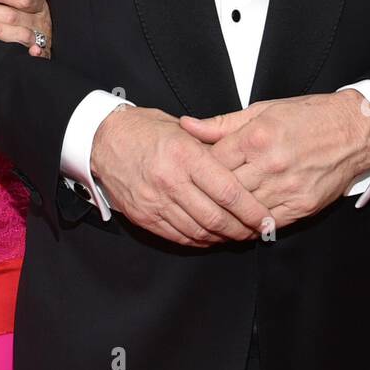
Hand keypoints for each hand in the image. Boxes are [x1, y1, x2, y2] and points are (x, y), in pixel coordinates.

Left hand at [0, 0, 50, 56]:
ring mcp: (41, 38)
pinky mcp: (43, 54)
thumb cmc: (43, 15)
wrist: (64, 37)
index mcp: (40, 4)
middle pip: (12, 15)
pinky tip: (27, 52)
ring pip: (19, 34)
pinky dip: (34, 54)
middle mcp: (40, 21)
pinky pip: (39, 55)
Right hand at [90, 105, 273, 246]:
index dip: (252, 210)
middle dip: (243, 229)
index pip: (227, 191)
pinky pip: (179, 236)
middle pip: (216, 217)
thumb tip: (245, 166)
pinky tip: (213, 236)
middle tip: (258, 231)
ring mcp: (155, 202)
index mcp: (184, 154)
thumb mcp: (181, 129)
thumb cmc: (145, 130)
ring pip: (199, 231)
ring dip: (223, 237)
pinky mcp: (144, 216)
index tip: (267, 218)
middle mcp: (170, 180)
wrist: (102, 141)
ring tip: (240, 234)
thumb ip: (211, 148)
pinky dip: (200, 240)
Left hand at [179, 91, 369, 231]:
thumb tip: (186, 125)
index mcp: (257, 137)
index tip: (191, 171)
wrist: (354, 130)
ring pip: (243, 209)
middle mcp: (270, 164)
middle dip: (209, 192)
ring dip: (227, 212)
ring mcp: (287, 188)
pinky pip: (267, 223)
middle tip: (197, 194)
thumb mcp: (261, 110)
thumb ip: (221, 124)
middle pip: (225, 188)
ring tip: (214, 210)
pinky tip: (241, 220)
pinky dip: (251, 223)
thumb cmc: (308, 116)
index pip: (212, 161)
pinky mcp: (302, 206)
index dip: (198, 168)